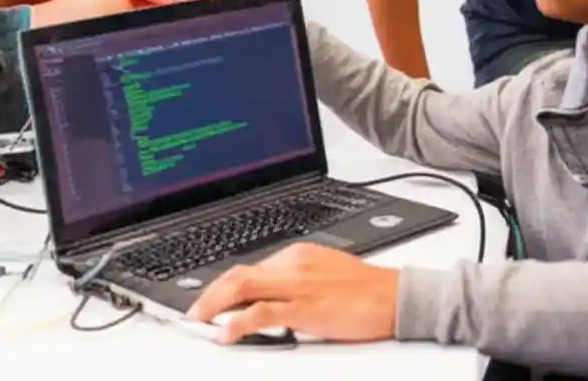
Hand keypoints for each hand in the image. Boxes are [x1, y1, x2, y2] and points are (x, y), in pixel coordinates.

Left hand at [186, 242, 399, 343]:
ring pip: (242, 288)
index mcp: (296, 255)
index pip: (250, 268)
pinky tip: (225, 333)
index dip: (224, 286)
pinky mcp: (305, 308)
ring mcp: (297, 286)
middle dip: (210, 293)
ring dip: (214, 305)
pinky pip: (262, 313)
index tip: (211, 299)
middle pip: (238, 275)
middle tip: (194, 312)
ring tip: (199, 321)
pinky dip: (238, 323)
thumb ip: (297, 278)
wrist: (393, 296)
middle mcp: (292, 265)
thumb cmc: (366, 289)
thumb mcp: (325, 272)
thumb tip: (273, 292)